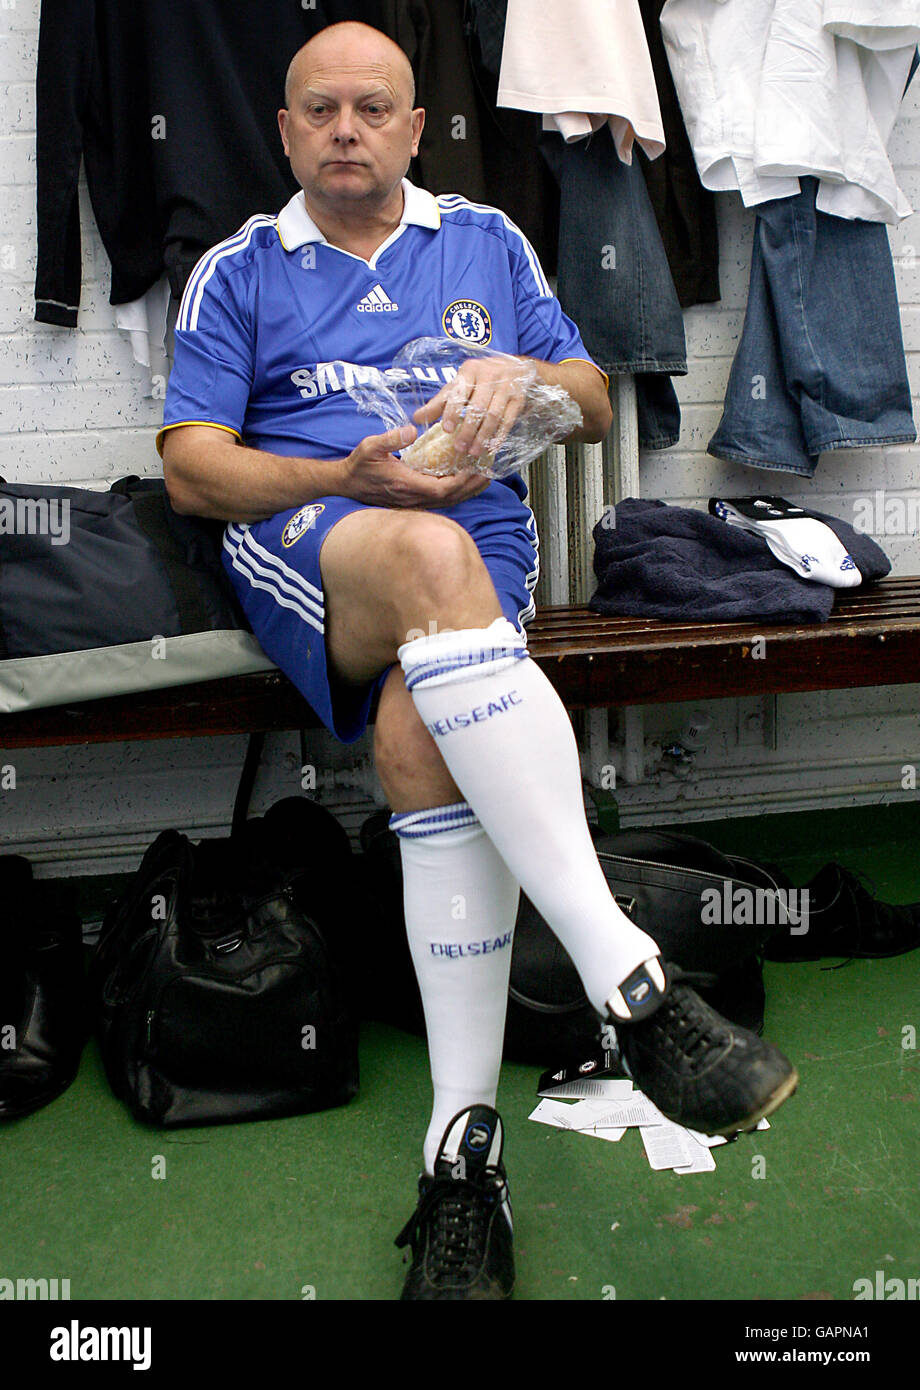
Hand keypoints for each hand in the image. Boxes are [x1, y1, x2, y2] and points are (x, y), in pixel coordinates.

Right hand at [339, 425, 491, 507]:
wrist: (346, 485)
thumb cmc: (358, 466)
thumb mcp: (370, 446)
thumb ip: (391, 438)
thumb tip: (413, 430)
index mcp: (406, 485)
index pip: (442, 488)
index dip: (462, 481)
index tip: (476, 468)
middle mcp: (413, 498)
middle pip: (452, 498)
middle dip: (472, 486)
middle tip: (490, 472)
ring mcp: (414, 503)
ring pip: (448, 502)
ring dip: (467, 491)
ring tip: (484, 477)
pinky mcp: (413, 502)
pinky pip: (441, 501)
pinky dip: (457, 493)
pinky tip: (465, 483)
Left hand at [413, 354, 535, 461]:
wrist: (516, 367)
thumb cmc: (481, 379)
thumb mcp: (460, 384)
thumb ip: (440, 402)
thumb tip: (416, 418)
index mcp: (470, 371)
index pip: (460, 392)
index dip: (452, 411)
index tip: (446, 429)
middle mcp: (489, 376)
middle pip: (478, 407)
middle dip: (468, 430)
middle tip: (459, 448)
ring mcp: (506, 387)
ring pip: (494, 416)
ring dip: (483, 436)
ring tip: (473, 452)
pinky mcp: (518, 399)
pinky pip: (508, 420)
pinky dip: (499, 436)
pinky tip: (491, 448)